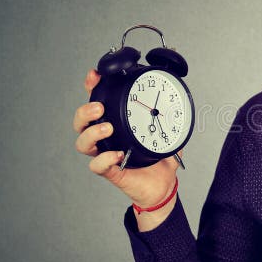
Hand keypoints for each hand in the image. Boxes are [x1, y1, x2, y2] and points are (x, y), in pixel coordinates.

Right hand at [73, 68, 180, 208]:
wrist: (164, 185)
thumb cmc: (161, 157)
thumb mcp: (169, 131)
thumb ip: (172, 117)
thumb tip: (180, 101)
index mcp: (117, 122)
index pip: (97, 101)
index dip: (91, 87)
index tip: (95, 76)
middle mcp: (107, 137)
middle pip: (81, 121)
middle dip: (85, 111)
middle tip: (100, 107)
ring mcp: (106, 153)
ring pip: (83, 143)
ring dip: (91, 133)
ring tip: (108, 128)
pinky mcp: (111, 171)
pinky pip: (98, 165)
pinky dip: (104, 159)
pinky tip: (117, 154)